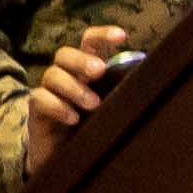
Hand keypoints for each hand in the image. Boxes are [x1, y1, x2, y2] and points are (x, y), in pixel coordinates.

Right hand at [17, 26, 129, 176]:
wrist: (63, 157)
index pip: (89, 44)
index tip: (121, 36)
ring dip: (74, 87)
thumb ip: (124, 92)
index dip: (102, 36)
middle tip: (99, 71)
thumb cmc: (92, 127)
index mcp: (86, 71)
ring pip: (53, 75)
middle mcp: (66, 76)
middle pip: (64, 54)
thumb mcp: (112, 107)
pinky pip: (40, 99)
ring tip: (93, 104)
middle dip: (82, 60)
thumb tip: (155, 84)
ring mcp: (49, 92)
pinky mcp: (37, 111)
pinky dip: (58, 106)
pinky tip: (74, 119)